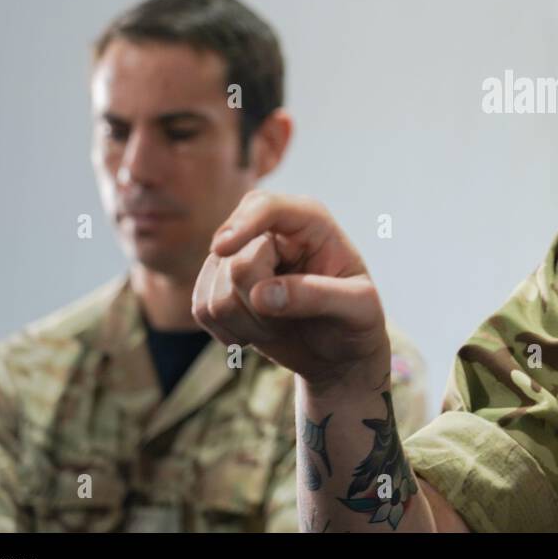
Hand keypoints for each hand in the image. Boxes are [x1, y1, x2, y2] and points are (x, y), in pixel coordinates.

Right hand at [192, 191, 389, 392]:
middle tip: (294, 318)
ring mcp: (238, 257)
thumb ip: (317, 296)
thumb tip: (263, 295)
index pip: (265, 207)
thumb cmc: (356, 321)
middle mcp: (269, 231)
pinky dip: (227, 332)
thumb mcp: (357, 308)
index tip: (222, 249)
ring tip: (280, 324)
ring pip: (213, 291)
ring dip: (248, 323)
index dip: (242, 224)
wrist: (338, 351)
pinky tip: (256, 333)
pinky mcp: (218, 285)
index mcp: (309, 221)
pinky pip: (200, 308)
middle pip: (235, 260)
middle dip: (261, 303)